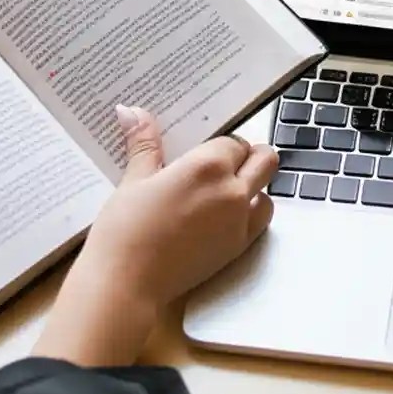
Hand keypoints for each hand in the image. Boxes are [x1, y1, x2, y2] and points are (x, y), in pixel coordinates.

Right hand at [33, 106, 277, 365]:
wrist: (127, 283)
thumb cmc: (125, 229)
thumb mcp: (133, 180)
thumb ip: (143, 143)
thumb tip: (132, 110)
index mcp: (209, 165)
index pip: (233, 142)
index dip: (220, 145)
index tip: (205, 151)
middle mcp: (233, 189)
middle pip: (263, 159)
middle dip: (249, 157)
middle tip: (225, 164)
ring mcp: (241, 220)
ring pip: (267, 189)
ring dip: (254, 185)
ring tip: (225, 191)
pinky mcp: (240, 246)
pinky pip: (261, 220)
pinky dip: (252, 212)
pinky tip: (226, 216)